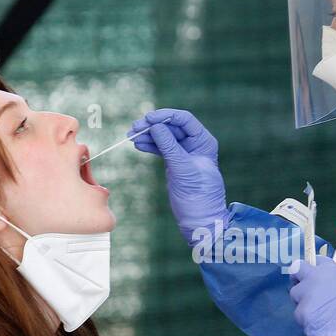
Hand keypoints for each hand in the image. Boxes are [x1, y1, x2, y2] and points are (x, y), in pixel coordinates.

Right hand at [130, 108, 228, 244]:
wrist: (199, 218)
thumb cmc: (198, 194)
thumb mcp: (183, 168)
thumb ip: (169, 146)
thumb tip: (155, 126)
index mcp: (203, 141)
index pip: (184, 120)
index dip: (165, 116)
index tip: (148, 119)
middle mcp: (195, 144)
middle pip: (171, 127)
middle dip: (153, 126)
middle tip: (134, 128)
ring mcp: (184, 153)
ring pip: (164, 137)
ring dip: (148, 135)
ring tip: (131, 137)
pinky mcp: (175, 163)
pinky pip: (161, 149)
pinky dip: (149, 146)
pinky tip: (138, 145)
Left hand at [288, 256, 335, 335]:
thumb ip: (335, 283)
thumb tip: (329, 287)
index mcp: (329, 269)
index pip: (315, 260)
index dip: (314, 268)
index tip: (315, 274)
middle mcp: (314, 279)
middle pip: (296, 270)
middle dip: (299, 278)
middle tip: (305, 288)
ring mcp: (305, 297)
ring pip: (295, 295)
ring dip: (302, 301)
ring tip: (317, 312)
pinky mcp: (301, 314)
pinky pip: (299, 315)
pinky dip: (306, 319)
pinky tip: (318, 324)